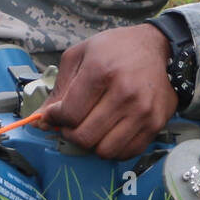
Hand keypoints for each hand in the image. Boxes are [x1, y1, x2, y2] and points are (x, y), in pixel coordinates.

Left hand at [38, 24, 177, 159]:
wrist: (157, 47)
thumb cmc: (115, 49)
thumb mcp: (79, 55)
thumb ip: (59, 88)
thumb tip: (41, 120)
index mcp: (102, 71)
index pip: (69, 115)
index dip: (55, 119)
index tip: (56, 114)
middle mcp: (126, 93)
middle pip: (85, 137)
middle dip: (71, 133)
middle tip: (73, 123)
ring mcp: (144, 110)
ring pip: (105, 150)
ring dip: (94, 143)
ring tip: (93, 127)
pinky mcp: (157, 123)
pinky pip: (127, 152)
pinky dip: (114, 148)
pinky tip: (111, 131)